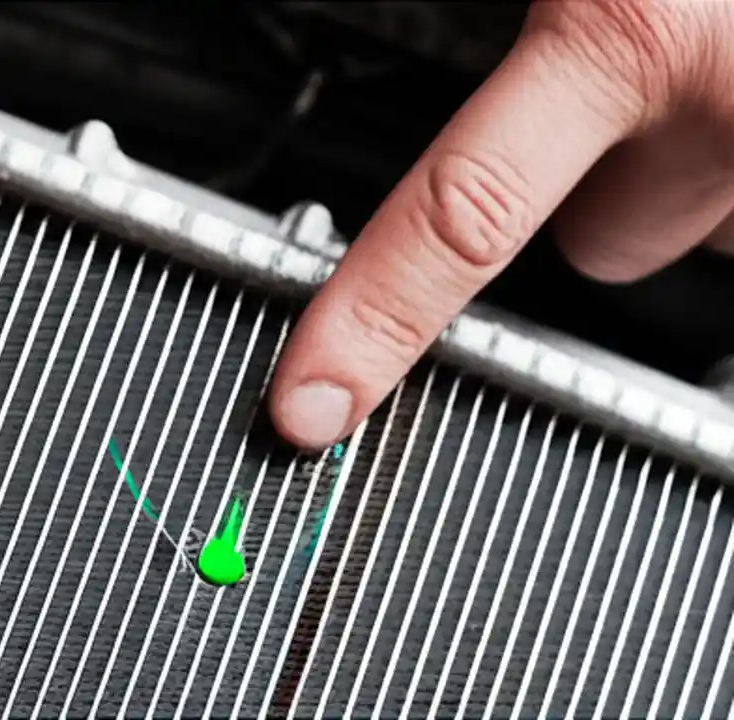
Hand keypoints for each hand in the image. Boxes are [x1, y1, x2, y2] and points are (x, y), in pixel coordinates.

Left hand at [271, 1, 733, 448]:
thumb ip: (567, 27)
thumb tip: (507, 62)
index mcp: (627, 31)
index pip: (461, 214)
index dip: (375, 319)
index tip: (311, 404)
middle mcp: (729, 104)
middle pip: (610, 242)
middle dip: (610, 189)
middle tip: (630, 90)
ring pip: (703, 215)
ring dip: (702, 159)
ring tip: (722, 53)